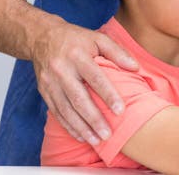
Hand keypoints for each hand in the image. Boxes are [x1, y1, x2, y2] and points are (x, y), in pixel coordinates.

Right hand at [33, 21, 137, 144]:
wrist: (42, 37)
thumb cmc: (76, 39)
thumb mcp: (98, 38)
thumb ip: (117, 52)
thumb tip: (135, 67)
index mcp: (77, 55)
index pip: (95, 78)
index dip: (108, 95)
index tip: (120, 110)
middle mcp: (61, 70)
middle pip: (78, 99)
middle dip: (93, 119)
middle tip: (107, 135)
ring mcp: (50, 83)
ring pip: (66, 110)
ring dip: (81, 128)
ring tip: (97, 140)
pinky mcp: (44, 91)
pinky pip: (56, 112)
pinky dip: (69, 126)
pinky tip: (81, 135)